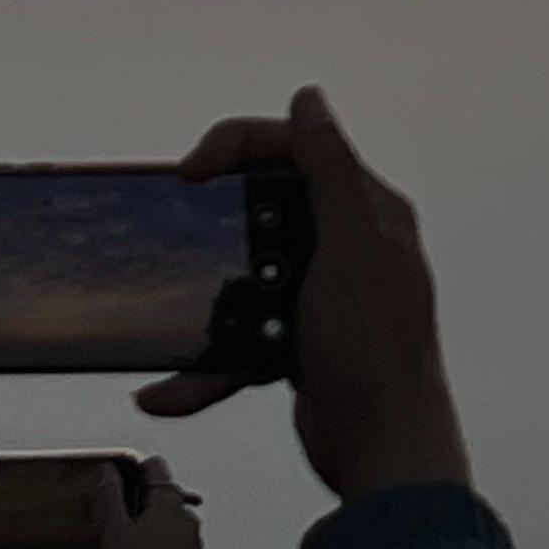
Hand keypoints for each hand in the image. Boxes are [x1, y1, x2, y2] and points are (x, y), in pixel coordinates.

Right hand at [96, 456, 203, 548]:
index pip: (154, 466)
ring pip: (169, 522)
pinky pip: (175, 547)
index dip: (131, 470)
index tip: (115, 486)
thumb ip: (108, 496)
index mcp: (170, 502)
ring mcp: (194, 543)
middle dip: (139, 504)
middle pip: (162, 495)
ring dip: (150, 528)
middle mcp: (188, 517)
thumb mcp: (112, 532)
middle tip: (115, 526)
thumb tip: (107, 470)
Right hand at [134, 83, 469, 501]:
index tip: (189, 173)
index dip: (237, 145)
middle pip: (264, 207)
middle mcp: (347, 244)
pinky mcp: (301, 341)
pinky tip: (165, 391)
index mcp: (367, 210)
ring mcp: (322, 294)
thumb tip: (310, 99)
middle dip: (215, 223)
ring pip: (244, 278)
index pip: (297, 148)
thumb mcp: (352, 246)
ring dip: (205, 306)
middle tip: (174, 230)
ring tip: (165, 318)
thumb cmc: (377, 346)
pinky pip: (243, 338)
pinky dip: (207, 364)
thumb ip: (331, 171)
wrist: (383, 449)